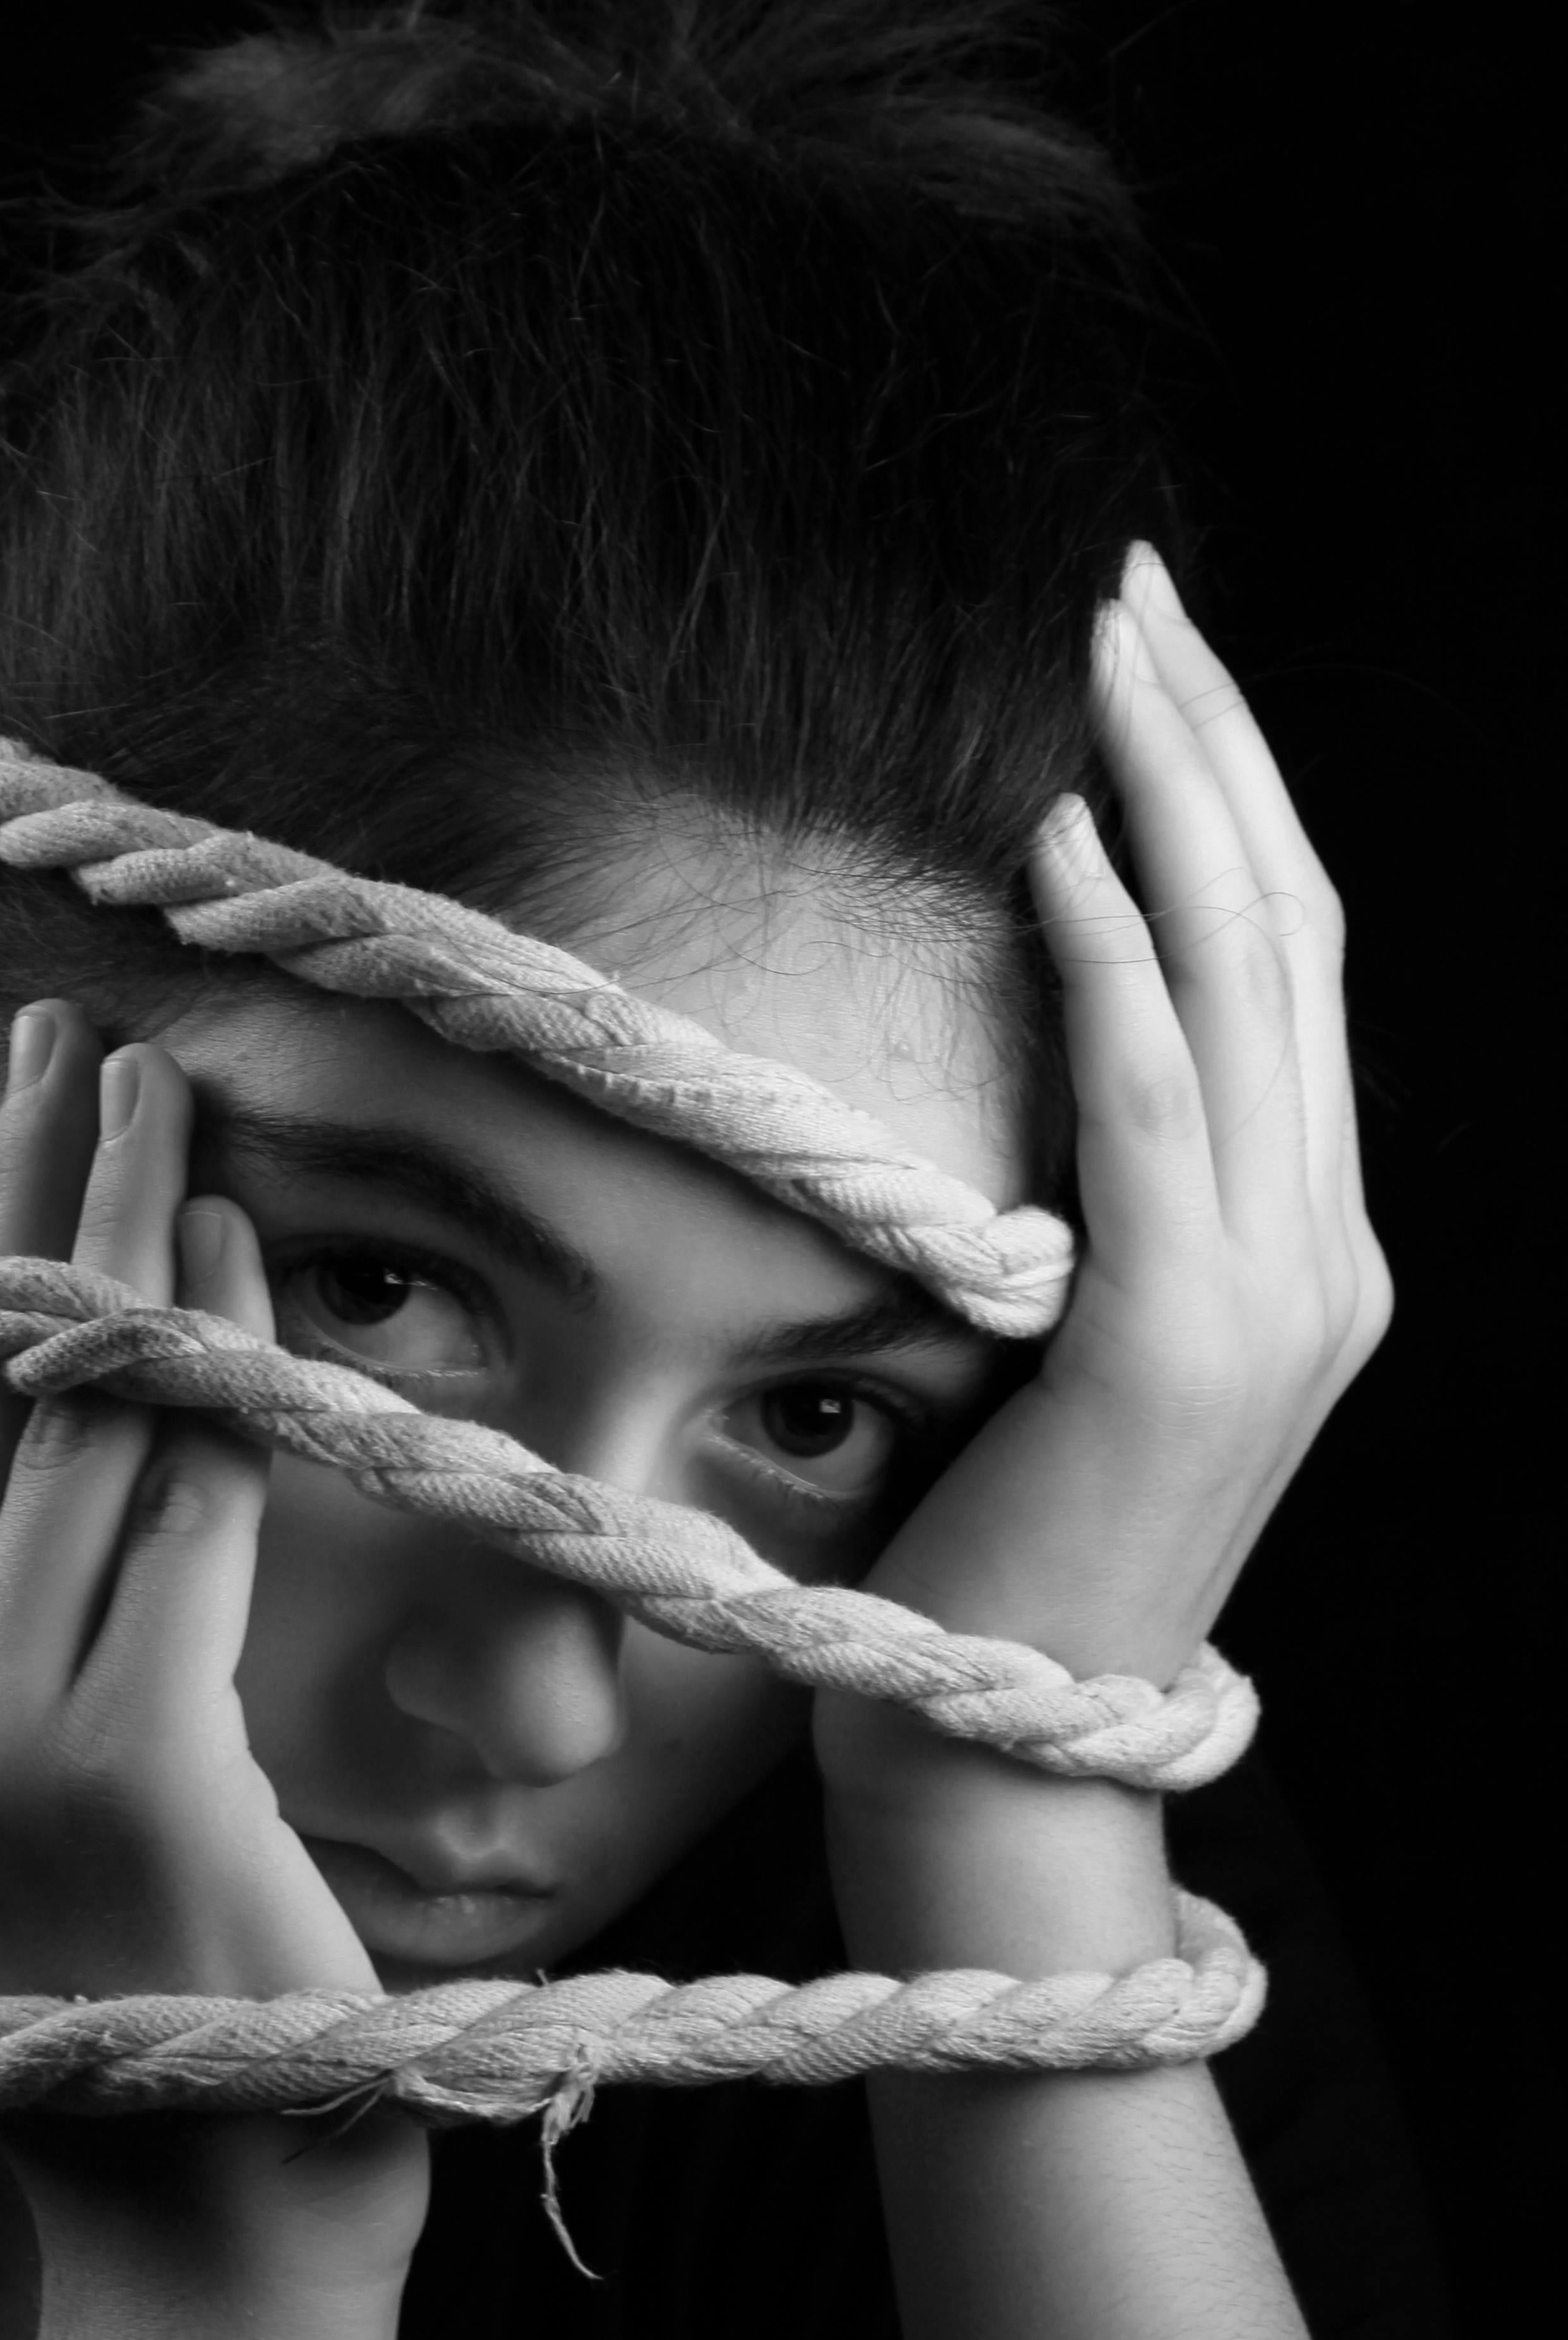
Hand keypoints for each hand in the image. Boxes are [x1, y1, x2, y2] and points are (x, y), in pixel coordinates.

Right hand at [0, 1003, 426, 2265]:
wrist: (215, 2243)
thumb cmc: (136, 2038)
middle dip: (7, 1200)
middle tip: (54, 1044)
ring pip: (65, 1425)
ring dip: (115, 1233)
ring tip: (151, 1093)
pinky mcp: (126, 1760)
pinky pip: (182, 1503)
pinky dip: (215, 1361)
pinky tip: (237, 1247)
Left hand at [818, 543, 1391, 1798]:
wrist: (1009, 1753)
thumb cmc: (1009, 1545)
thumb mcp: (1087, 1347)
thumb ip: (1115, 1202)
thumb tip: (1048, 1043)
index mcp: (1314, 1248)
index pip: (1288, 967)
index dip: (1234, 793)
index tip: (1152, 659)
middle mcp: (1330, 1252)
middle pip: (1289, 933)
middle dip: (1214, 740)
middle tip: (1132, 587)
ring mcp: (1279, 1296)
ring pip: (1245, 985)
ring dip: (1174, 795)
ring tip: (1103, 649)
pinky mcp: (1182, 1342)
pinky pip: (1156, 1106)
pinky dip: (1113, 963)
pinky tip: (1060, 838)